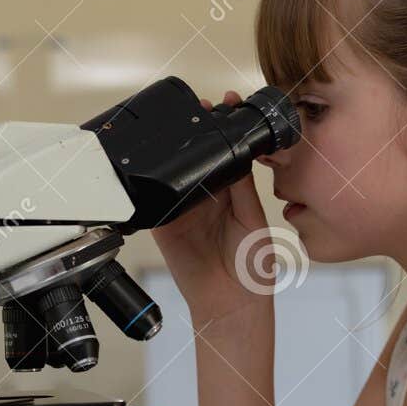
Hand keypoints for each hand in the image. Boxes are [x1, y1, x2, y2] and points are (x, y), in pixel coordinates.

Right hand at [149, 89, 276, 323]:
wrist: (232, 302)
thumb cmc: (251, 266)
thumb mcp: (253, 217)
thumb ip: (242, 186)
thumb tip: (237, 151)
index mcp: (231, 192)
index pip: (225, 151)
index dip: (225, 126)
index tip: (228, 103)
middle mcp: (206, 197)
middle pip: (198, 155)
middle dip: (197, 128)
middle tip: (201, 105)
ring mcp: (184, 209)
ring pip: (176, 171)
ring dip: (176, 148)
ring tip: (180, 124)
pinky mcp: (164, 224)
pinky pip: (155, 199)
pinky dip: (153, 181)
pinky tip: (157, 161)